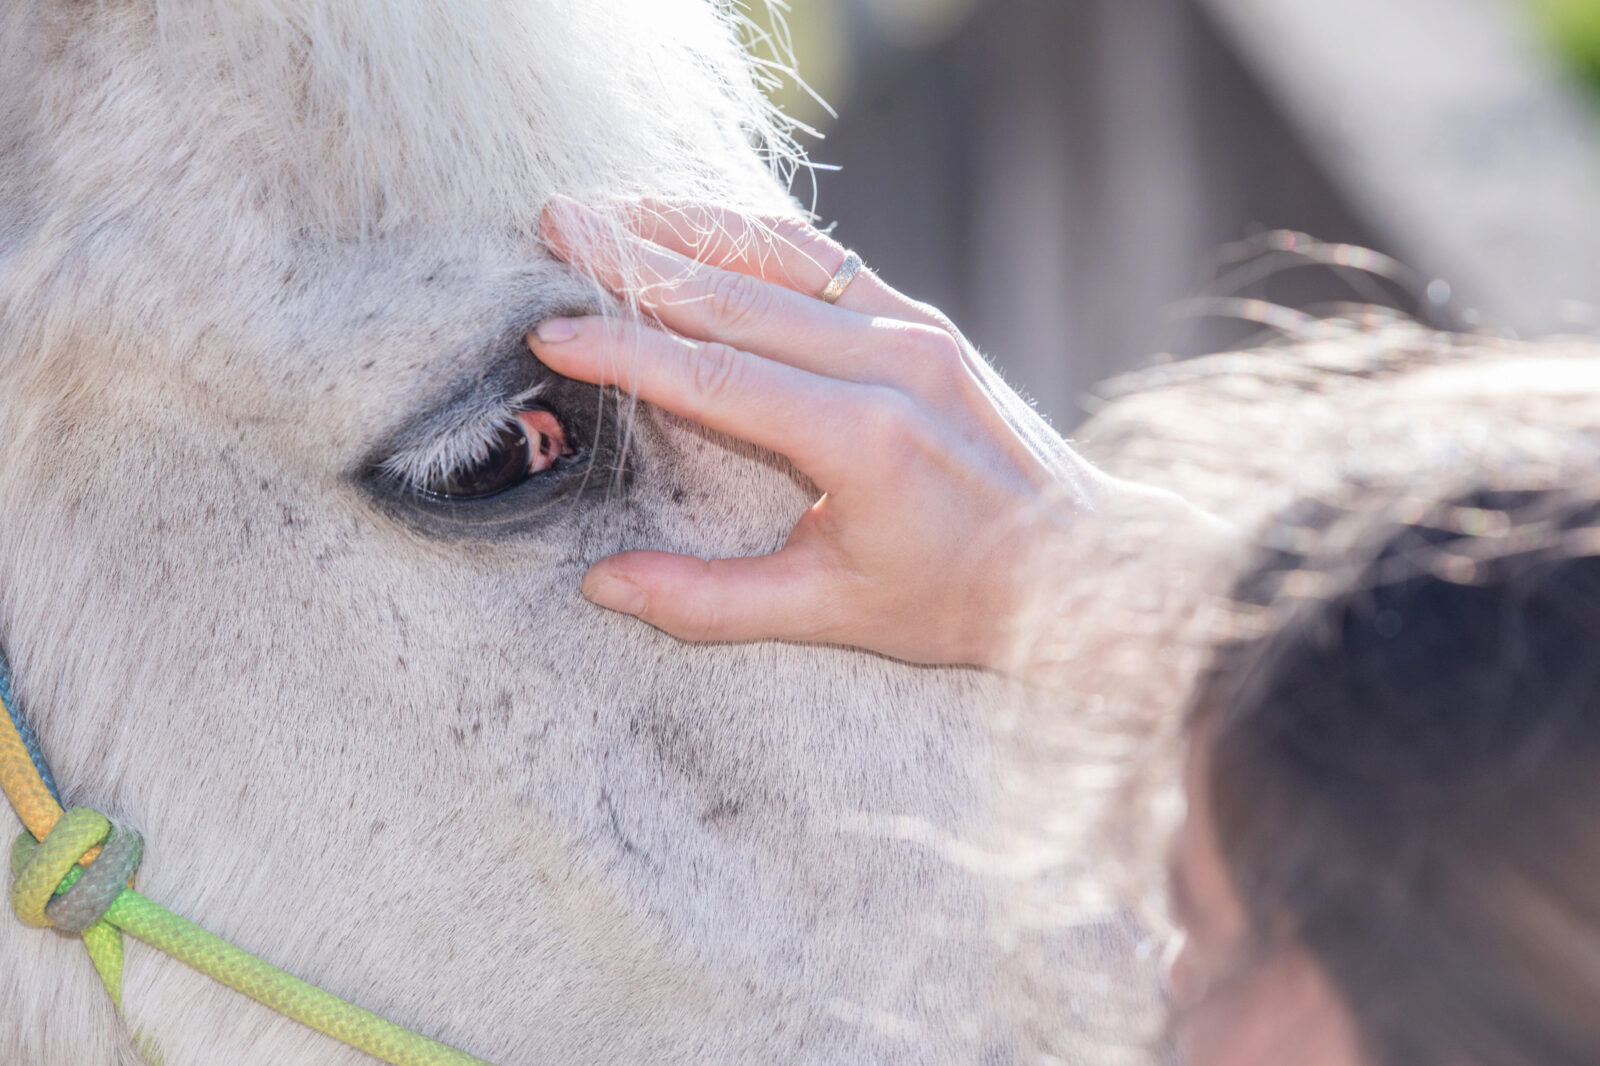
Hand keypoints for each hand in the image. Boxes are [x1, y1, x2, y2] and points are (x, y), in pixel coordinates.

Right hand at [527, 197, 1111, 669]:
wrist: (1078, 562)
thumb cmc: (956, 597)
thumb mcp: (831, 613)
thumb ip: (710, 600)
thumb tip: (603, 584)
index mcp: (861, 438)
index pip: (715, 376)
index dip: (625, 351)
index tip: (551, 329)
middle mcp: (888, 364)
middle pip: (736, 298)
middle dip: (634, 261)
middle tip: (552, 228)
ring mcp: (912, 329)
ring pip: (780, 259)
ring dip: (687, 228)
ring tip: (606, 209)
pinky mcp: (923, 319)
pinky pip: (824, 259)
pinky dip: (753, 236)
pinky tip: (698, 221)